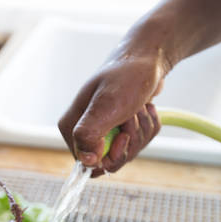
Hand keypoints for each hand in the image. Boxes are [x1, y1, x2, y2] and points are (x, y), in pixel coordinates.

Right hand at [58, 53, 163, 174]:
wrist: (148, 57)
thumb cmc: (126, 76)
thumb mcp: (106, 104)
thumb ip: (88, 134)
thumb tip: (86, 161)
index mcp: (72, 126)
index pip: (86, 163)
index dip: (108, 157)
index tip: (122, 136)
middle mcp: (84, 131)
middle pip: (109, 162)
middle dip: (129, 141)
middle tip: (131, 115)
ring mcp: (103, 132)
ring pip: (126, 154)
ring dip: (141, 131)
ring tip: (138, 107)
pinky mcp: (120, 130)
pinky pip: (138, 145)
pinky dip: (148, 127)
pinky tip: (144, 108)